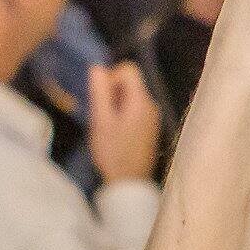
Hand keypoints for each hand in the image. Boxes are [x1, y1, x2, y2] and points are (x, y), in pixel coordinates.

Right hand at [88, 61, 162, 185]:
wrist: (129, 183)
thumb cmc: (113, 152)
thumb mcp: (101, 120)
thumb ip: (100, 92)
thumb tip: (97, 67)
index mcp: (142, 100)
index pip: (129, 69)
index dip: (111, 77)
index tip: (101, 98)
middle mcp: (151, 105)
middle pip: (130, 82)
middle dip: (112, 92)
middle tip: (102, 115)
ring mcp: (152, 117)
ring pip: (131, 96)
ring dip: (115, 104)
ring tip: (107, 125)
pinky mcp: (149, 128)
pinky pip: (134, 109)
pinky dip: (122, 114)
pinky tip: (115, 133)